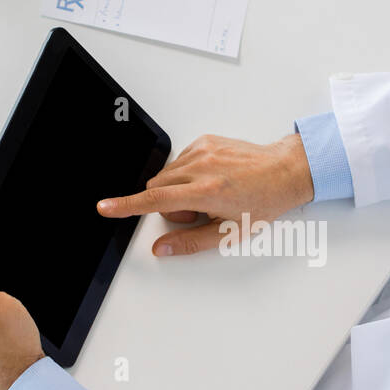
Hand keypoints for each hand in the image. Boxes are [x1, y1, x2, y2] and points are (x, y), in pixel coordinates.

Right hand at [96, 133, 314, 255]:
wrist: (284, 171)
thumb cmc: (263, 202)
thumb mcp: (229, 232)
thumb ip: (191, 242)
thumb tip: (161, 249)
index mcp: (207, 191)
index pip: (155, 200)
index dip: (126, 206)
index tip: (105, 208)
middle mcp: (202, 167)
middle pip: (158, 188)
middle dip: (169, 205)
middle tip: (198, 213)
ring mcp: (203, 150)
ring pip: (167, 174)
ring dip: (177, 189)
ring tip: (208, 195)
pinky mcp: (205, 140)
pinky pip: (180, 160)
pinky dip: (187, 174)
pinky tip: (211, 179)